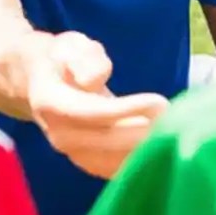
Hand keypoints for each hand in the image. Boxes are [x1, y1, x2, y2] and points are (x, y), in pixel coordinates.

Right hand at [28, 32, 168, 178]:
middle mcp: (58, 134)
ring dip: (144, 148)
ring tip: (173, 128)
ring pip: (112, 160)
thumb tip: (94, 81)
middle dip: (143, 131)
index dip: (126, 111)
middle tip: (175, 115)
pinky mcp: (86, 161)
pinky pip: (114, 169)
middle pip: (106, 141)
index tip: (158, 102)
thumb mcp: (70, 45)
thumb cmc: (63, 59)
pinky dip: (139, 161)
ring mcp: (71, 152)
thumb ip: (84, 58)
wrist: (40, 84)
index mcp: (50, 102)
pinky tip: (161, 144)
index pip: (92, 113)